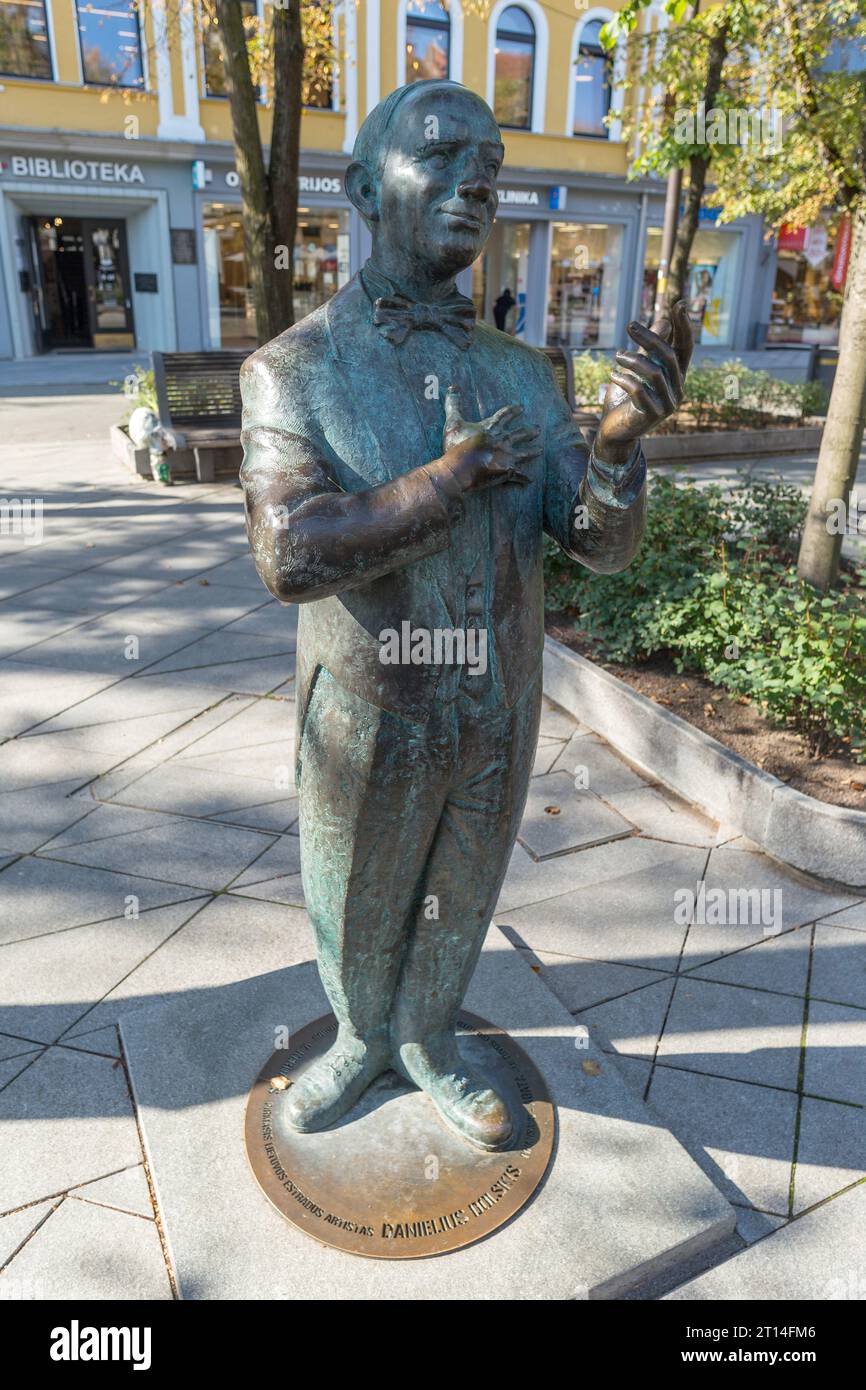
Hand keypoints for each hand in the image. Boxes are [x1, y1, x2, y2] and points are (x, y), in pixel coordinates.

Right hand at [440, 386, 540, 493]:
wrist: (460, 468)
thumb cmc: (456, 445)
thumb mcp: (453, 422)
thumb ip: (454, 404)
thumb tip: (452, 386)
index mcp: (492, 427)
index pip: (506, 415)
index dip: (513, 411)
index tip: (521, 408)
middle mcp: (503, 440)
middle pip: (520, 433)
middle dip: (530, 431)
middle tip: (538, 429)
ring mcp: (507, 456)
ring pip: (525, 453)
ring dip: (533, 451)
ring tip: (540, 450)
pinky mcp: (507, 471)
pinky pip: (519, 475)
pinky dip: (524, 478)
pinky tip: (530, 480)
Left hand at [594, 301, 692, 468]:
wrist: (616, 432)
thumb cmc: (626, 398)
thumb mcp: (637, 371)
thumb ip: (649, 349)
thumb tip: (663, 321)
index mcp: (676, 377)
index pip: (685, 348)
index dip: (683, 327)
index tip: (679, 304)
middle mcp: (677, 390)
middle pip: (668, 356)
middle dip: (649, 338)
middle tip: (630, 325)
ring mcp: (667, 405)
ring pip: (653, 373)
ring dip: (632, 360)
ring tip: (617, 356)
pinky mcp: (652, 416)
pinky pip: (639, 391)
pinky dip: (624, 379)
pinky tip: (612, 376)